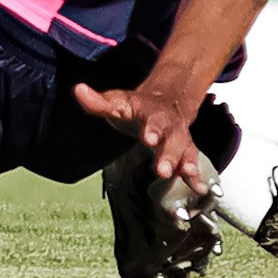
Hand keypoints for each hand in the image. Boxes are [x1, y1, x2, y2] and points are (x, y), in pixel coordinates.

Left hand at [73, 70, 213, 198]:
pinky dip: (196, 176)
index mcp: (150, 113)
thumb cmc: (138, 106)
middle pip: (171, 138)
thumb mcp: (118, 101)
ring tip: (186, 174)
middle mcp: (168, 126)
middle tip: (163, 169)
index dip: (151, 129)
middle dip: (169, 154)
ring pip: (185, 150)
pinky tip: (198, 187)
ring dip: (185, 163)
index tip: (149, 138)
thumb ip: (98, 102)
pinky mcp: (185, 151)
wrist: (167, 99)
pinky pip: (192, 162)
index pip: (151, 120)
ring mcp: (179, 139)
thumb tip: (79, 90)